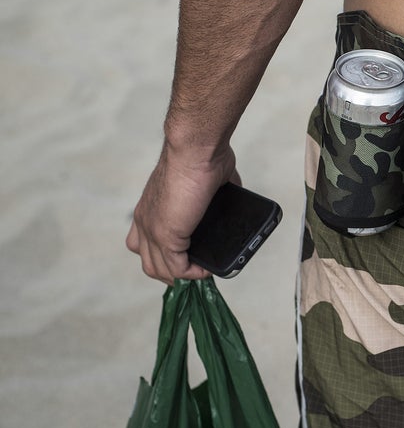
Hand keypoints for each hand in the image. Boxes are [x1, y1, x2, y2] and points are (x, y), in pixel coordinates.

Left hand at [126, 144, 239, 284]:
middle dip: (171, 272)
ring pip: (158, 269)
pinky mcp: (166, 236)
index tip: (190, 257)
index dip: (166, 254)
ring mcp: (152, 229)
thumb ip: (216, 193)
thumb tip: (232, 194)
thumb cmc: (203, 156)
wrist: (196, 150)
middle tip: (195, 271)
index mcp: (151, 207)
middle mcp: (145, 220)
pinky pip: (176, 268)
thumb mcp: (209, 180)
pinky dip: (192, 274)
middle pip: (149, 260)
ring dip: (180, 277)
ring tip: (201, 273)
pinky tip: (207, 270)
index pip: (146, 241)